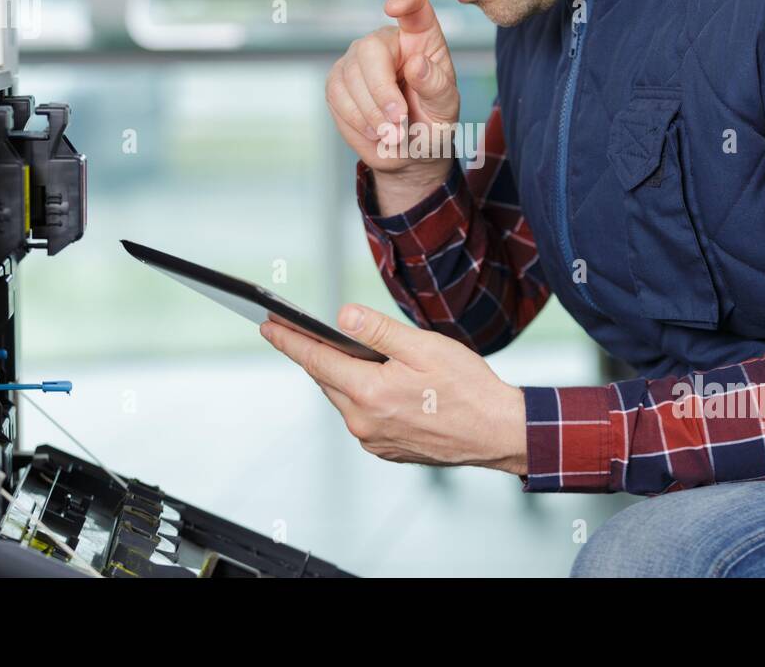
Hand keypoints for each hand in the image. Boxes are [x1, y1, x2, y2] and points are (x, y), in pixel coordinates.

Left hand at [259, 305, 527, 474]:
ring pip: (343, 398)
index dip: (289, 340)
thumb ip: (377, 330)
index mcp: (369, 392)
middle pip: (326, 379)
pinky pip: (360, 417)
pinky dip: (361, 397)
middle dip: (316, 354)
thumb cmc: (467, 388)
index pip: (316, 359)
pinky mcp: (386, 449)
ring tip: (350, 354)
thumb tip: (341, 316)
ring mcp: (373, 439)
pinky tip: (379, 383)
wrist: (496, 431)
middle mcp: (364, 421)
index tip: (268, 325)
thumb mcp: (423, 347)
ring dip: (342, 376)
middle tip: (300, 331)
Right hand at [325, 0, 460, 214]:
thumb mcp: (445, 108)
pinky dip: (356, 120)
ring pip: (350, 77)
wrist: (410, 150)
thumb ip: (436, 86)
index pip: (414, 8)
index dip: (404, 0)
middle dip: (382, 91)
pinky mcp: (337, 80)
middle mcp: (386, 42)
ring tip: (392, 134)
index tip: (394, 6)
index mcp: (421, 39)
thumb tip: (416, 64)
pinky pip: (337, 95)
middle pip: (370, 50)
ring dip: (371, 113)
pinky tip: (375, 131)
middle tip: (398, 123)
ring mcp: (357, 59)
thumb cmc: (432, 120)